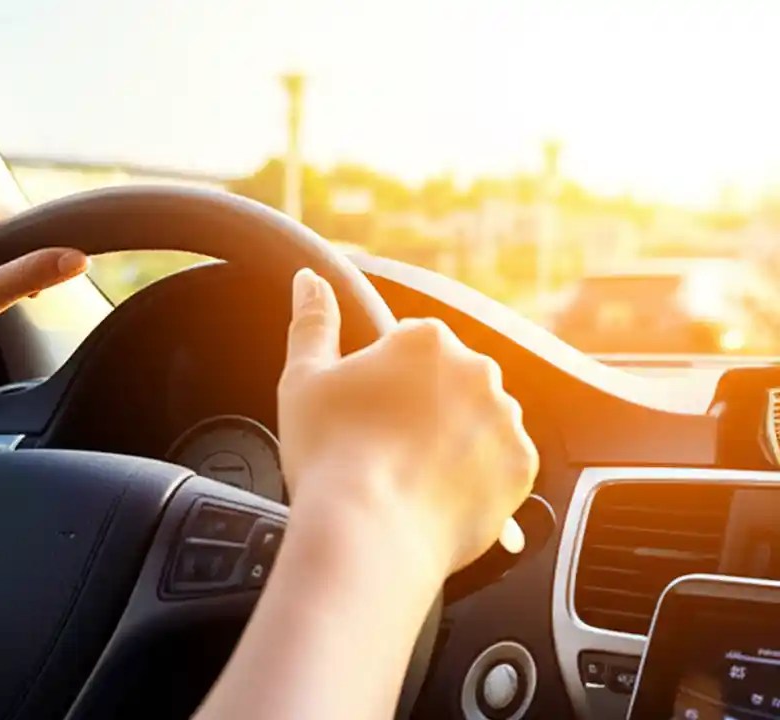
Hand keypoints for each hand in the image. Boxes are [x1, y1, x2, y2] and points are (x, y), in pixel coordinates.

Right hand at [277, 269, 536, 578]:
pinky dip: (476, 477)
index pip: (408, 345)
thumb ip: (313, 322)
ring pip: (477, 420)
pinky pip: (500, 464)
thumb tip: (310, 280)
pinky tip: (436, 495)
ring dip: (453, 438)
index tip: (364, 413)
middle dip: (423, 406)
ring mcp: (504, 419)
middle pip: (448, 380)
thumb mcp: (303, 379)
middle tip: (382, 448)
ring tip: (409, 477)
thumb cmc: (329, 454)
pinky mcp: (520, 468)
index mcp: (425, 340)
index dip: (381, 381)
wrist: (367, 534)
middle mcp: (476, 369)